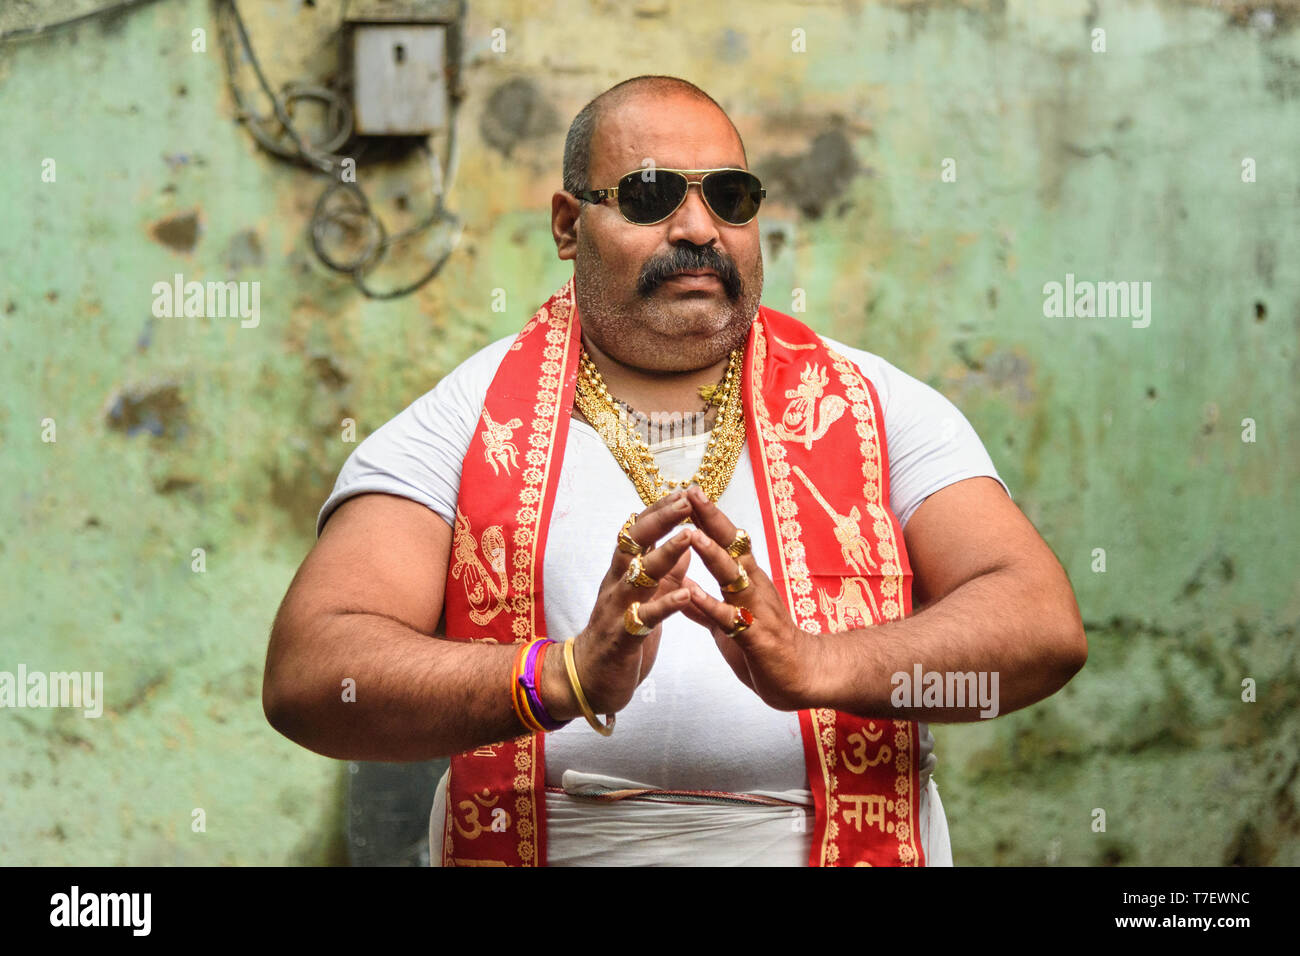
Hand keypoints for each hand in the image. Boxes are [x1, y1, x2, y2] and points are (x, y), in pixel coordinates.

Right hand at [540, 490, 694, 719]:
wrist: (587, 680)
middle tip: (685, 500)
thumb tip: (683, 542)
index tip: (684, 489)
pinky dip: (664, 605)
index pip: (639, 531)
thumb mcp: (642, 597)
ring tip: (688, 536)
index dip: (660, 509)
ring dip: (664, 554)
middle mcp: (617, 584)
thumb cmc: (618, 636)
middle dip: (660, 519)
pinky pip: (643, 617)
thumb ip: (662, 572)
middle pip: (634, 542)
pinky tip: (683, 594)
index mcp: (622, 572)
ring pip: (638, 575)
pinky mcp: (623, 637)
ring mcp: (617, 609)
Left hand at [678, 484, 823, 711]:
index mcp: (748, 582)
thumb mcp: (731, 625)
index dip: (709, 517)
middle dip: (711, 519)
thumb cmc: (768, 648)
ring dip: (712, 556)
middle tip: (692, 492)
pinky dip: (712, 605)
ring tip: (693, 534)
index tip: (689, 491)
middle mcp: (754, 588)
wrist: (806, 676)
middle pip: (732, 546)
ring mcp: (755, 610)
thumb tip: (684, 591)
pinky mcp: (755, 637)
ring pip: (733, 577)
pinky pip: (731, 619)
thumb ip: (706, 608)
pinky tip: (695, 594)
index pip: (728, 541)